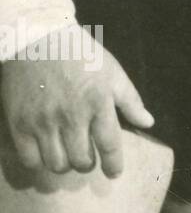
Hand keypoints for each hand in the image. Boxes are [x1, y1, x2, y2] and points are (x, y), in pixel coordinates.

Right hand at [1, 27, 154, 177]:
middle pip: (81, 160)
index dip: (113, 164)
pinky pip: (29, 159)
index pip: (110, 145)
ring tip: (67, 155)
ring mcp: (43, 122)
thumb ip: (130, 100)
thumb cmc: (81, 55)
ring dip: (65, 164)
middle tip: (87, 159)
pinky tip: (44, 153)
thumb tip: (148, 123)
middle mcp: (71, 116)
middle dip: (88, 164)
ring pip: (56, 164)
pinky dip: (39, 162)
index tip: (114, 172)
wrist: (37, 40)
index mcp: (98, 102)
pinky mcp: (19, 124)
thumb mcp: (113, 72)